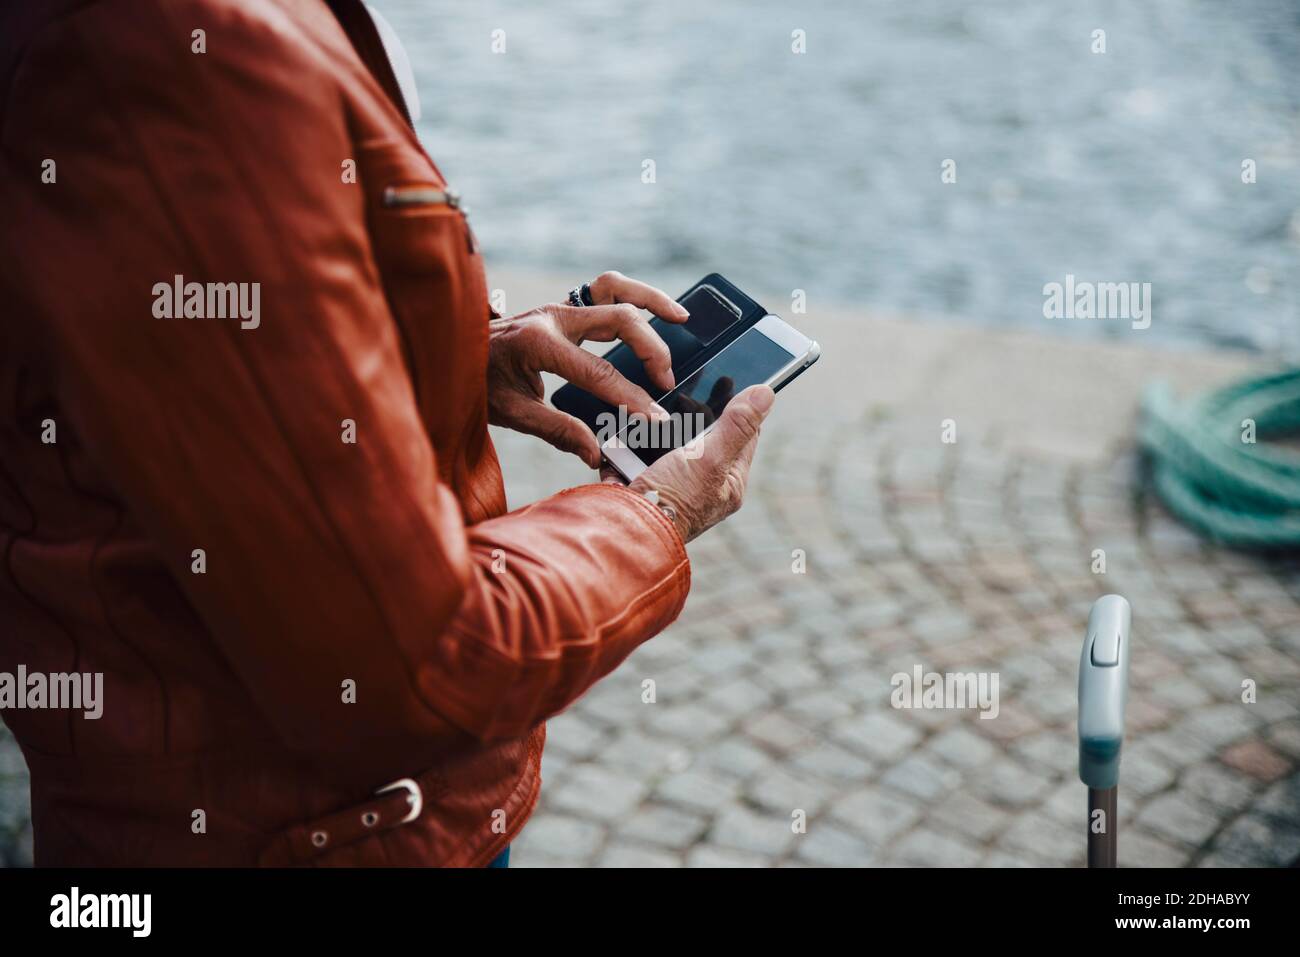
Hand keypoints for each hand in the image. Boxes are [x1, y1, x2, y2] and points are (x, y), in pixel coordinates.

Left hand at [487, 272, 688, 467]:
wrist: (449, 351)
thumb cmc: (476, 383)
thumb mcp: (511, 413)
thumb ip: (558, 431)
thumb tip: (596, 452)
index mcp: (537, 342)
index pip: (598, 372)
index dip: (631, 397)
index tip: (656, 418)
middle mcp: (552, 316)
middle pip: (619, 319)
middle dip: (651, 350)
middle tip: (665, 384)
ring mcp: (558, 306)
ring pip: (616, 289)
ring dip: (652, 302)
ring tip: (682, 320)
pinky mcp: (562, 307)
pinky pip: (606, 290)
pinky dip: (635, 297)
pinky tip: (656, 312)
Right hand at [621, 384, 774, 542]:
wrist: (621, 528)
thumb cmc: (670, 501)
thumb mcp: (708, 458)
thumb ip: (736, 426)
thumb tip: (766, 394)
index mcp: (728, 484)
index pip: (744, 436)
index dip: (739, 407)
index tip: (727, 380)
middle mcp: (704, 486)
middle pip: (705, 436)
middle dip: (692, 416)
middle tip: (682, 397)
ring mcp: (672, 485)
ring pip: (670, 442)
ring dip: (658, 429)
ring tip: (649, 420)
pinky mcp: (643, 482)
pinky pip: (641, 454)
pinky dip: (634, 444)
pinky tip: (629, 436)